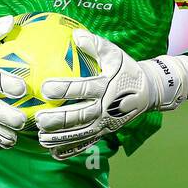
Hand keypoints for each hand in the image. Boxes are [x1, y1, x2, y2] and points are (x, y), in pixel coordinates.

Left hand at [35, 30, 187, 160]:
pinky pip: (87, 143)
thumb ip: (96, 45)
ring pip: (81, 133)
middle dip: (59, 119)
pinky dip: (71, 149)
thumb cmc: (126, 69)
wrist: (149, 91)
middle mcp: (106, 108)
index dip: (64, 88)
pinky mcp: (105, 133)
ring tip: (41, 138)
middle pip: (80, 116)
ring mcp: (106, 123)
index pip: (83, 88)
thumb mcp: (115, 54)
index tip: (45, 87)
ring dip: (61, 137)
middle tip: (39, 119)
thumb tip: (76, 35)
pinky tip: (53, 152)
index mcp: (106, 87)